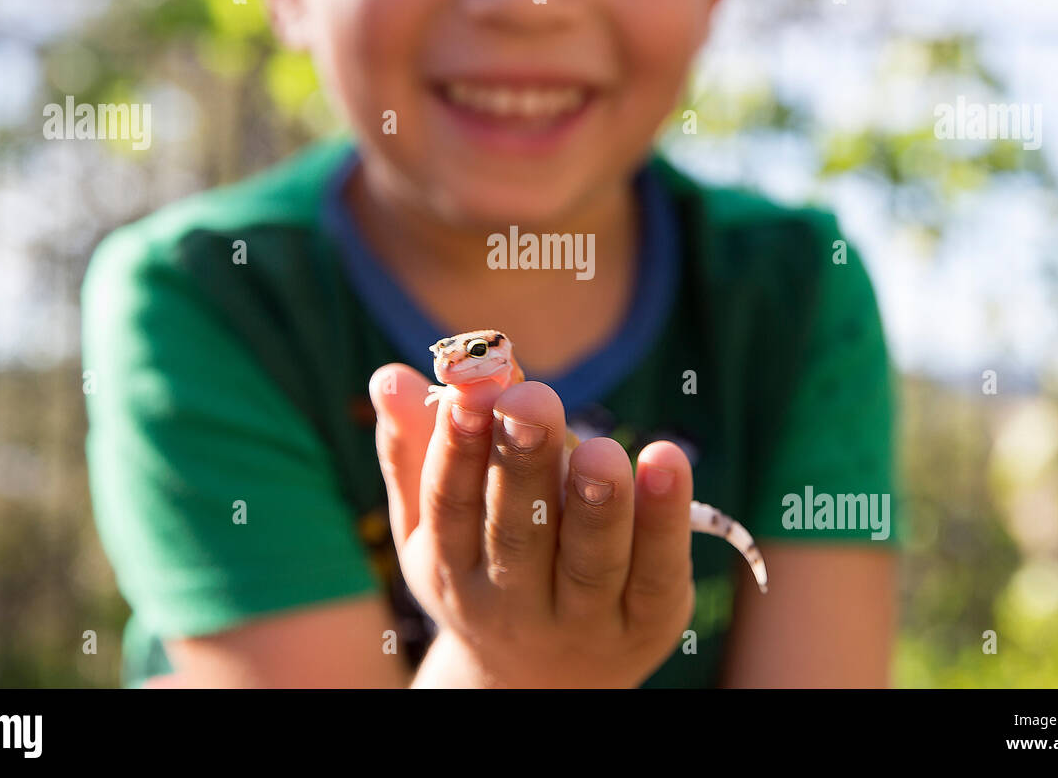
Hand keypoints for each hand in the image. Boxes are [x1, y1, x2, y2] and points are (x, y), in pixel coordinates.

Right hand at [369, 363, 695, 687]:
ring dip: (598, 503)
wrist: (542, 681)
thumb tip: (390, 376)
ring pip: (589, 563)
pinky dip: (664, 520)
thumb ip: (414, 450)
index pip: (449, 507)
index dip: (455, 448)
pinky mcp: (646, 624)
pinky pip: (655, 571)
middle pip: (517, 535)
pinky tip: (666, 459)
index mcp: (450, 568)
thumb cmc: (482, 571)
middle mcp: (512, 604)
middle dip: (523, 464)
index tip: (469, 388)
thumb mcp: (432, 525)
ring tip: (603, 448)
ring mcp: (581, 621)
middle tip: (531, 398)